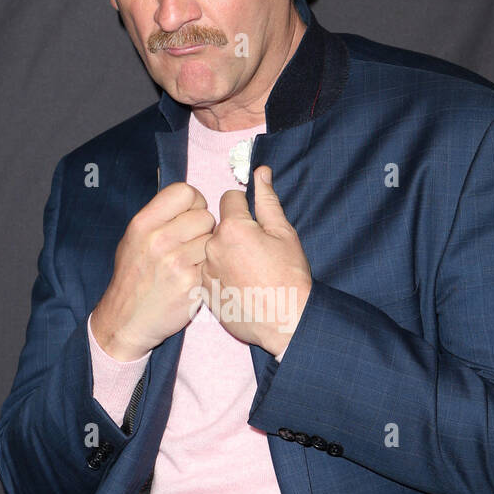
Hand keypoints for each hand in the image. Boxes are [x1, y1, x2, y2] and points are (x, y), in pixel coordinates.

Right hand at [90, 182, 214, 358]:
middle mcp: (158, 240)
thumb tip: (191, 198)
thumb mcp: (133, 240)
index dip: (194, 203)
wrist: (126, 320)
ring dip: (208, 250)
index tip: (191, 216)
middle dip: (203, 229)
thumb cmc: (134, 278)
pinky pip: (214, 263)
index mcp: (143, 223)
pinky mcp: (192, 283)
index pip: (184, 192)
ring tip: (191, 262)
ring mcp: (176, 262)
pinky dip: (209, 270)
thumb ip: (159, 217)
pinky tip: (194, 278)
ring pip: (213, 240)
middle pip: (205, 215)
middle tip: (191, 245)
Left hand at [200, 165, 311, 355]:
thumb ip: (267, 200)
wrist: (286, 322)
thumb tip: (260, 171)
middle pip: (219, 225)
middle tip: (256, 252)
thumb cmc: (290, 277)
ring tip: (248, 271)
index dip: (245, 207)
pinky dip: (220, 273)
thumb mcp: (284, 234)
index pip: (229, 199)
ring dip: (225, 252)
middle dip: (234, 231)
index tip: (257, 224)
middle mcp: (212, 247)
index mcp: (233, 228)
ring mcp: (205, 271)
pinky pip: (207, 271)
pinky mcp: (203, 291)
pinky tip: (239, 284)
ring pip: (212, 248)